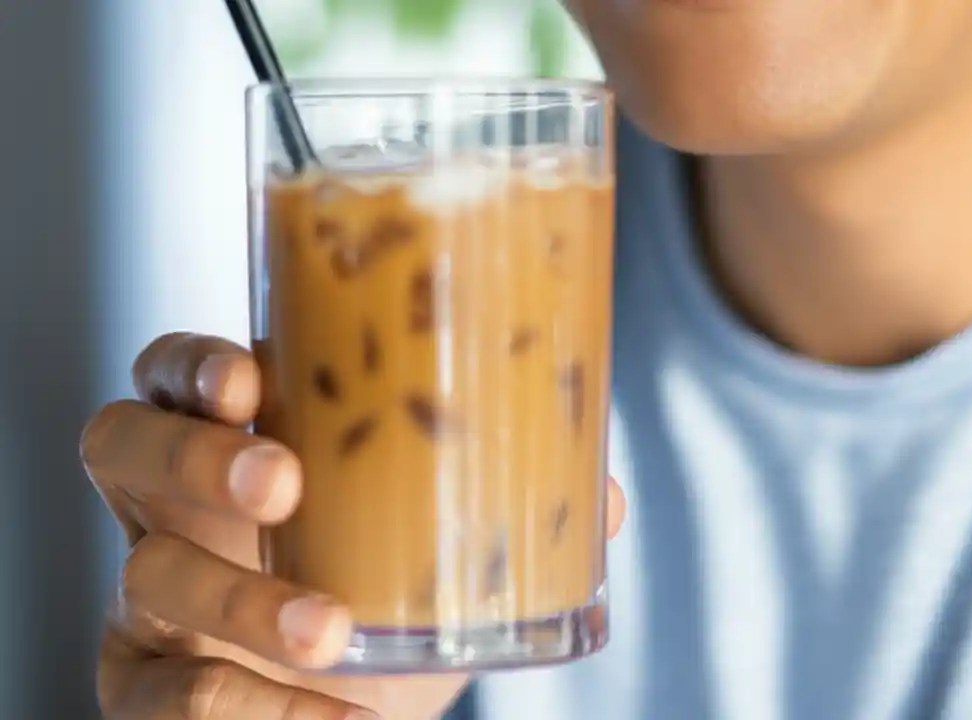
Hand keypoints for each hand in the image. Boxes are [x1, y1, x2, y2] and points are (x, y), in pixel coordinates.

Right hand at [81, 332, 626, 718]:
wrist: (356, 706)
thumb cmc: (388, 595)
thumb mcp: (440, 541)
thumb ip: (513, 507)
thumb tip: (602, 497)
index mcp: (240, 443)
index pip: (178, 375)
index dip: (194, 365)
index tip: (250, 377)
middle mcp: (175, 508)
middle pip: (121, 443)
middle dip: (192, 453)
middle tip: (284, 482)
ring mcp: (151, 598)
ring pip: (148, 575)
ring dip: (242, 602)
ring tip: (333, 629)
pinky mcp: (148, 688)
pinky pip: (167, 699)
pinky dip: (254, 711)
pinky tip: (338, 719)